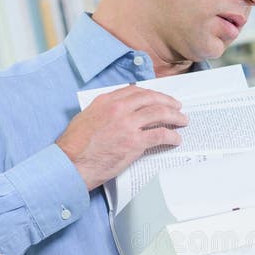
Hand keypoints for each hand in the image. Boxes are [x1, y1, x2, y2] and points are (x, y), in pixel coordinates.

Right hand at [56, 84, 188, 189]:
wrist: (71, 163)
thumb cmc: (75, 146)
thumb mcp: (87, 118)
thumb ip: (104, 111)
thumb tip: (118, 113)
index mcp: (106, 101)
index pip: (135, 91)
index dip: (151, 94)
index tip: (159, 98)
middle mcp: (118, 109)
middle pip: (151, 99)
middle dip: (168, 102)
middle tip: (177, 107)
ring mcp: (127, 125)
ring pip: (159, 114)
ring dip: (175, 117)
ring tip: (182, 120)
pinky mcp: (134, 142)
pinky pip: (160, 135)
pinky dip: (171, 136)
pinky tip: (175, 139)